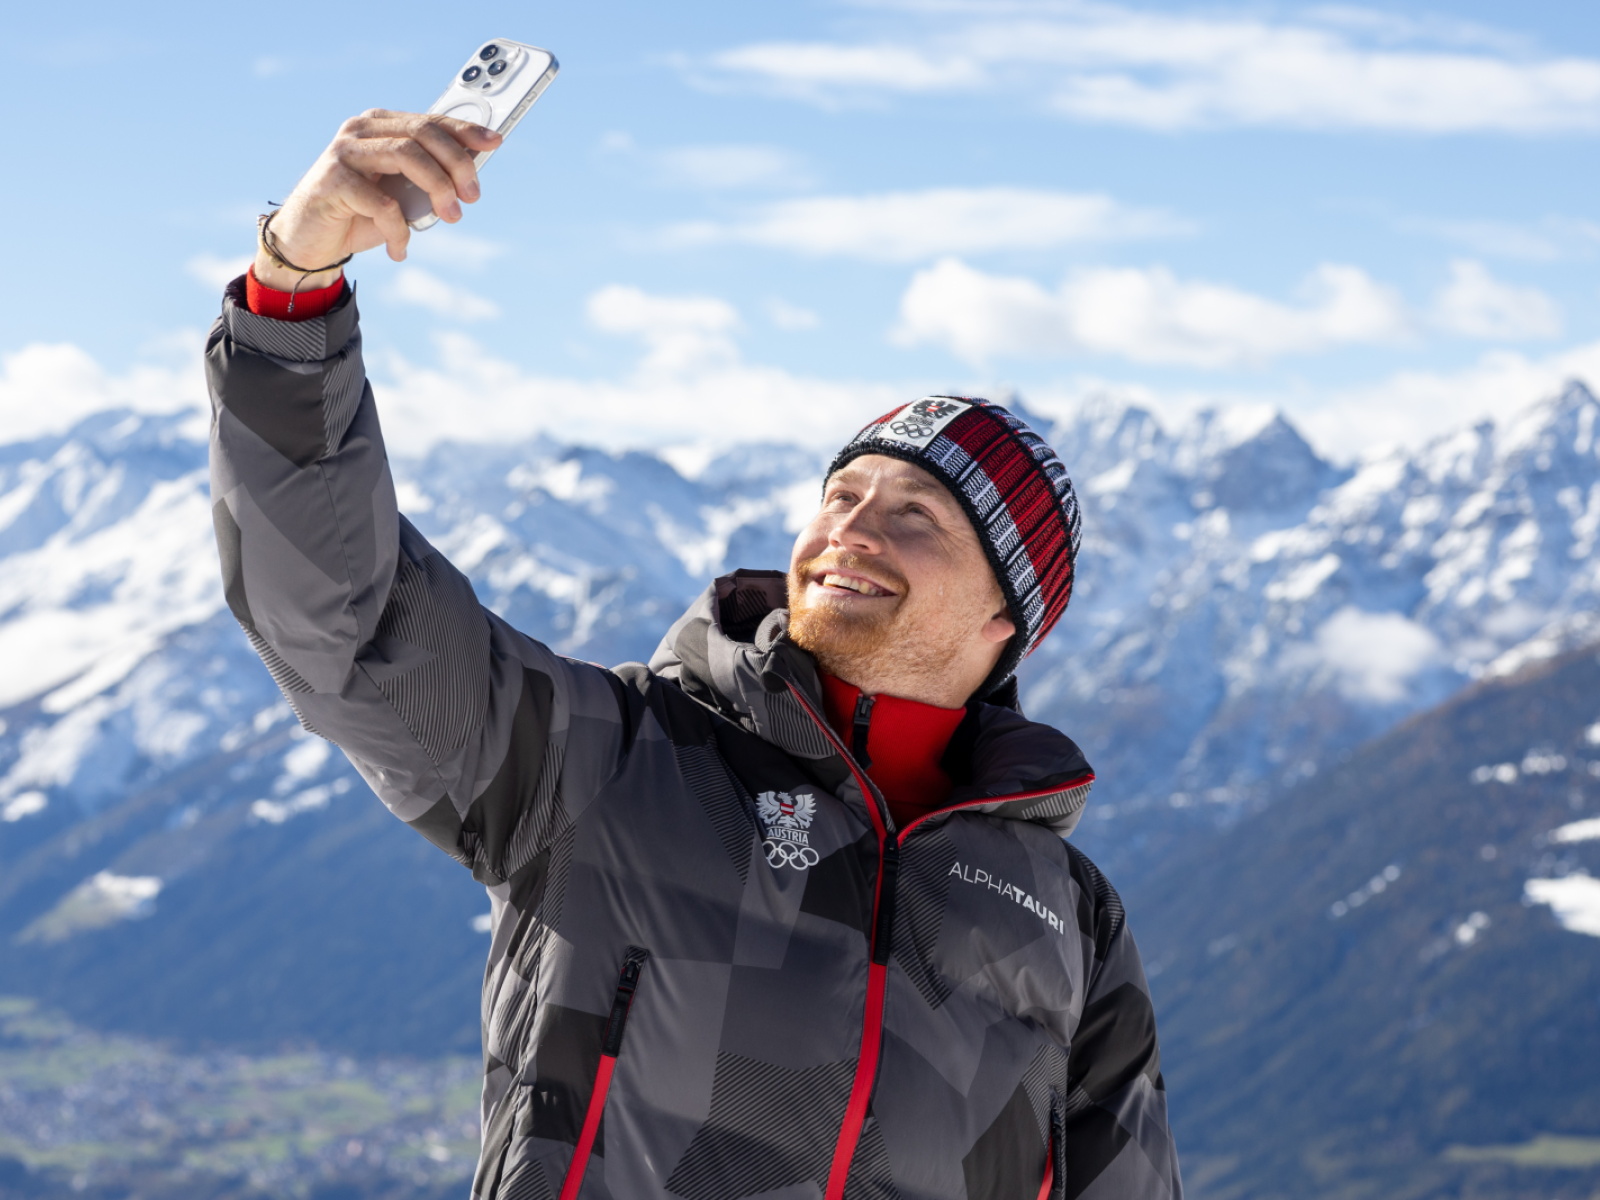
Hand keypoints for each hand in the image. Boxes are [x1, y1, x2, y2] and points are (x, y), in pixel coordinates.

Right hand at [252, 109, 501, 290]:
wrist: (309, 241)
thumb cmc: (360, 215)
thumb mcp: (402, 195)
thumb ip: (428, 180)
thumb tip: (471, 175)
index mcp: (380, 125)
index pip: (429, 120)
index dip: (465, 130)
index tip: (495, 142)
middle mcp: (360, 131)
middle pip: (422, 133)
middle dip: (457, 163)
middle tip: (472, 197)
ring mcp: (344, 152)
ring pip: (407, 156)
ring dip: (438, 189)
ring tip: (450, 217)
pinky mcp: (331, 181)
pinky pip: (383, 204)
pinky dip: (400, 231)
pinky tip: (399, 249)